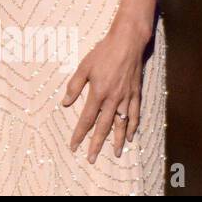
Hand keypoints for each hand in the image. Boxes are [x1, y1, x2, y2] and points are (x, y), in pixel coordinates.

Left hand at [61, 22, 149, 162]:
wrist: (127, 43)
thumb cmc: (103, 53)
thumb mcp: (84, 67)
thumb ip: (74, 86)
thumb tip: (66, 103)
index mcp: (98, 93)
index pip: (86, 119)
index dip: (79, 134)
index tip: (74, 146)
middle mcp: (113, 99)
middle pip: (104, 127)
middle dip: (96, 144)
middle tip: (92, 159)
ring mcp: (126, 98)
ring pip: (121, 124)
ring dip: (117, 141)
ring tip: (115, 154)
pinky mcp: (136, 94)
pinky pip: (135, 115)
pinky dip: (133, 127)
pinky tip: (130, 136)